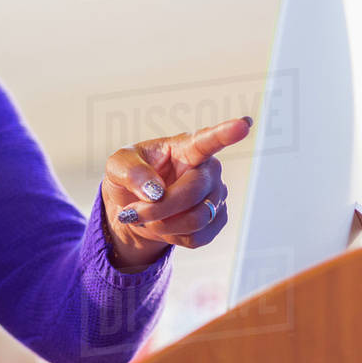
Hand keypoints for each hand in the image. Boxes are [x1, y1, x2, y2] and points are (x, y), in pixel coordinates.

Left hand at [101, 117, 252, 269]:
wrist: (133, 210)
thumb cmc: (129, 178)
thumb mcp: (117, 166)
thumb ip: (131, 171)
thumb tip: (155, 191)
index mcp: (186, 147)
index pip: (208, 140)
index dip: (227, 132)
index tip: (244, 124)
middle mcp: (208, 169)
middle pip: (193, 191)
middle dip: (158, 208)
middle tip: (131, 213)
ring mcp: (216, 194)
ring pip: (197, 218)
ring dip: (162, 225)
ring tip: (145, 218)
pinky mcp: (216, 219)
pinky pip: (198, 238)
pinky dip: (172, 237)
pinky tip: (164, 226)